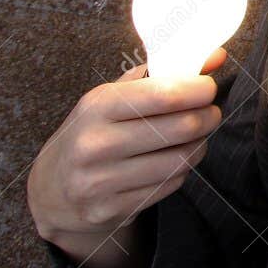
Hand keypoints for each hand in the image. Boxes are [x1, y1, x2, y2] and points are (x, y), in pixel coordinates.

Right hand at [28, 48, 225, 265]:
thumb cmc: (93, 131)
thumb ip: (162, 74)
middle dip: (207, 117)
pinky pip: (169, 186)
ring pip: (181, 160)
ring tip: (197, 137)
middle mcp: (96, 144)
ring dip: (199, 146)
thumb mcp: (113, 97)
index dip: (198, 89)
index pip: (163, 95)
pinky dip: (182, 171)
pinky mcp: (111, 210)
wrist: (52, 188)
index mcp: (97, 107)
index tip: (209, 87)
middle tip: (211, 112)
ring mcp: (101, 182)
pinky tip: (175, 162)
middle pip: (181, 128)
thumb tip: (216, 56)